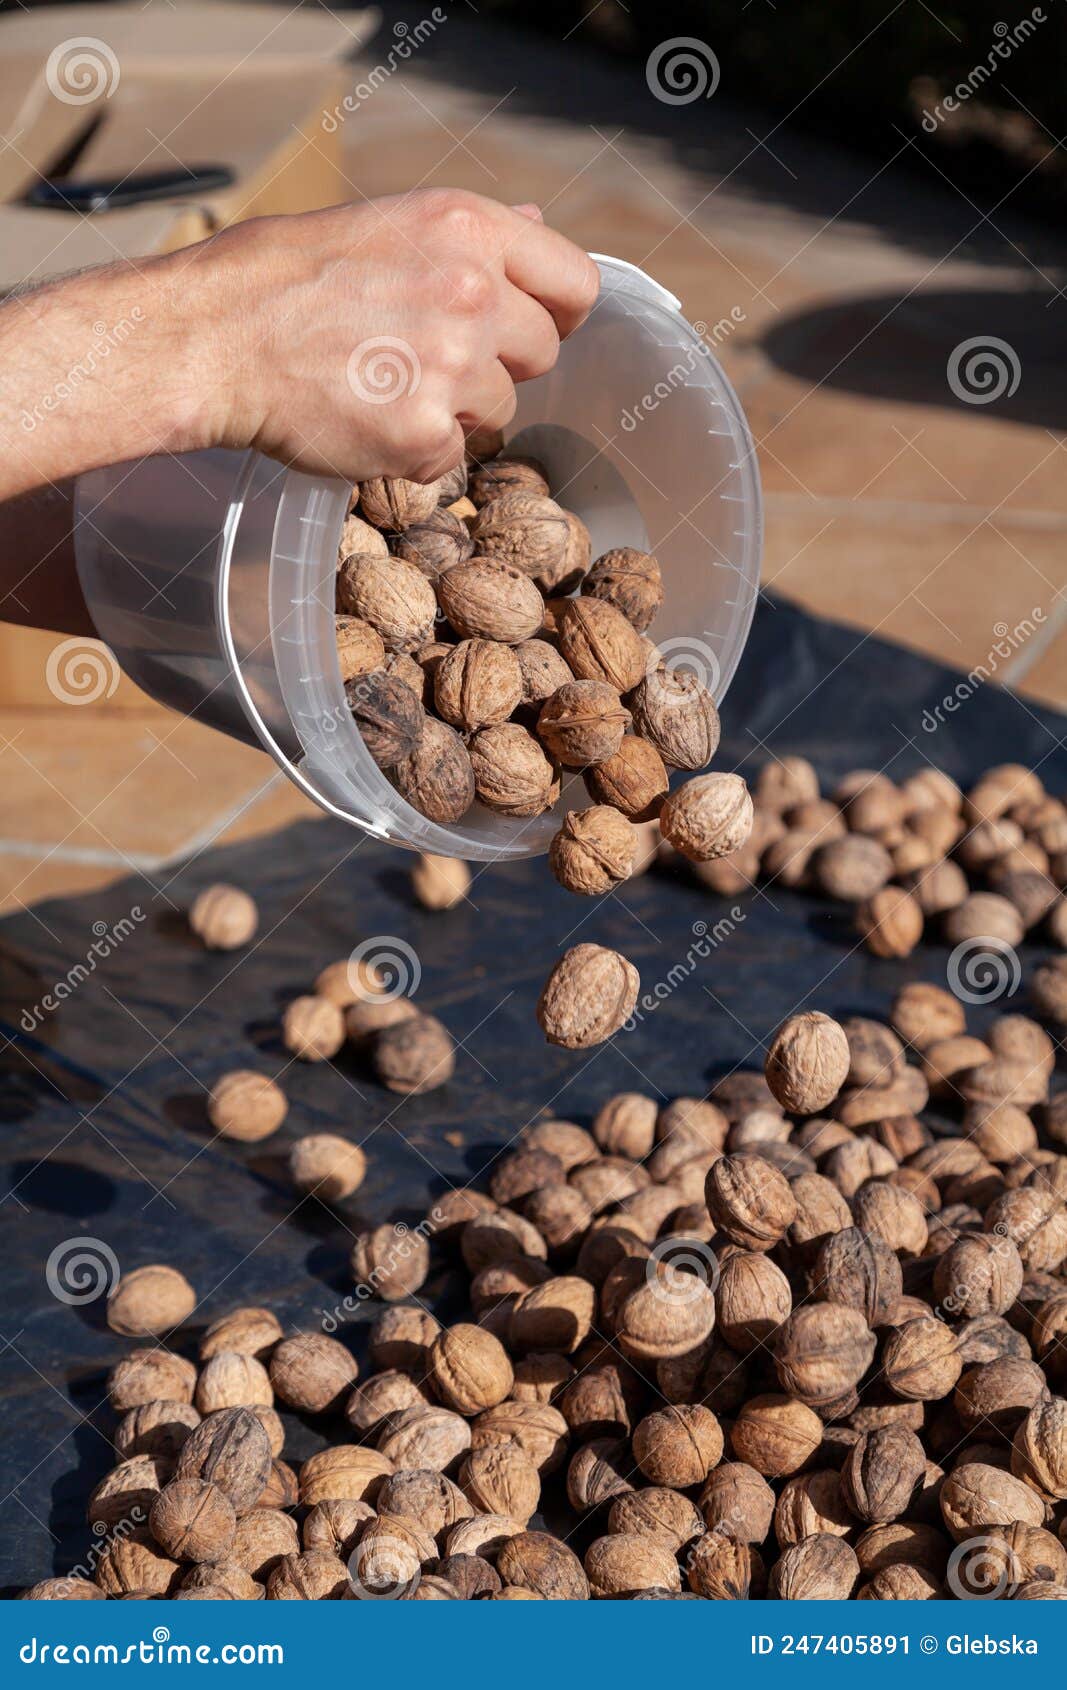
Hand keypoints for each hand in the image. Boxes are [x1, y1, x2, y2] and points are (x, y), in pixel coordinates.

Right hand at [186, 189, 599, 482]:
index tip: (529, 326)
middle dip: (498, 362)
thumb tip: (536, 228)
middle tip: (428, 358)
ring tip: (384, 384)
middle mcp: (472, 292)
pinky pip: (451, 458)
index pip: (575, 281)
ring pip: (499, 409)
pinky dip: (414, 452)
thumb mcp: (384, 222)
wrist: (215, 336)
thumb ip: (467, 238)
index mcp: (467, 227)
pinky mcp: (423, 433)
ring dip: (455, 409)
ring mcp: (452, 367)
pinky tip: (365, 419)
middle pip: (542, 352)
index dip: (556, 311)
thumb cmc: (283, 276)